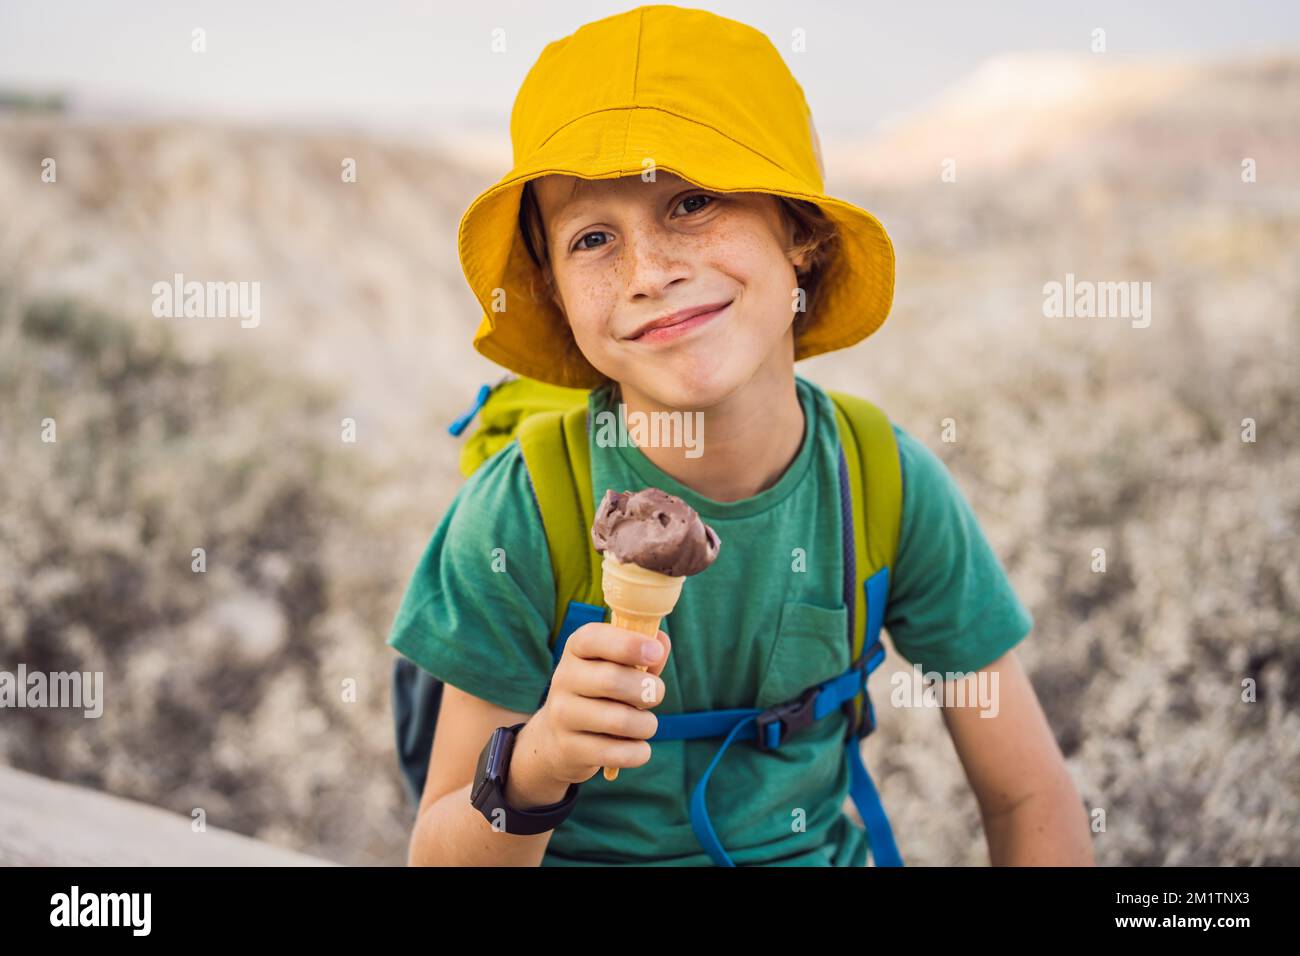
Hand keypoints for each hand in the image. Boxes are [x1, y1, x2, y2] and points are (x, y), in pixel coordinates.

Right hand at [521, 622, 670, 787]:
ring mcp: (562, 715)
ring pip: (619, 721)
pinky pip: (617, 753)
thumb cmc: (603, 692)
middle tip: (656, 694)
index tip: (655, 652)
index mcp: (576, 649)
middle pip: (612, 681)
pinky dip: (639, 752)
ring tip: (645, 724)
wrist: (558, 737)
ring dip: (647, 724)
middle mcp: (563, 678)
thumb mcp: (618, 665)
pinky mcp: (568, 748)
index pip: (593, 638)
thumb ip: (643, 653)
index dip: (627, 643)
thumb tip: (661, 643)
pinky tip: (636, 747)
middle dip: (649, 690)